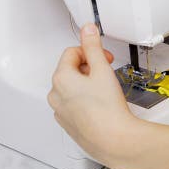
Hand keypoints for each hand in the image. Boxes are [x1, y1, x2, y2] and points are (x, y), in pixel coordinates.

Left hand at [47, 23, 134, 165]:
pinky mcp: (68, 123)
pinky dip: (85, 100)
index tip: (104, 57)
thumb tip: (87, 29)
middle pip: (70, 69)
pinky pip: (73, 104)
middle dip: (88, 67)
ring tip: (104, 90)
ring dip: (86, 83)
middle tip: (106, 72)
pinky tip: (100, 105)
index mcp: (61, 78)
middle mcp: (55, 94)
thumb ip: (93, 46)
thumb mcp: (102, 69)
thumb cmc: (107, 108)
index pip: (72, 52)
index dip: (90, 51)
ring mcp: (60, 111)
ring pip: (71, 87)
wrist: (113, 139)